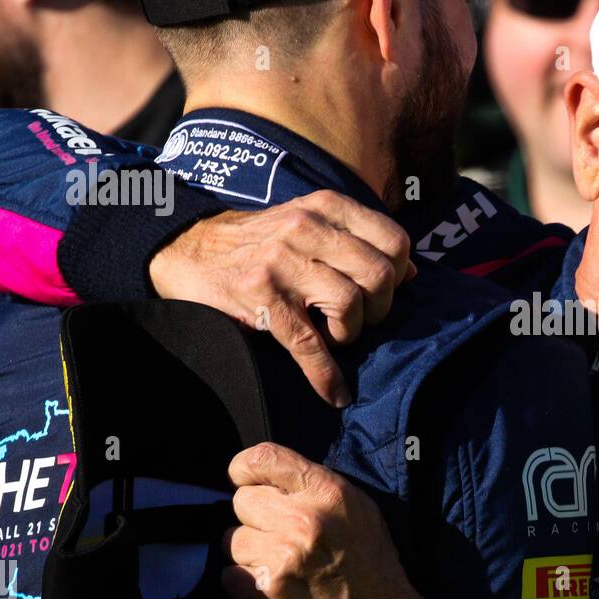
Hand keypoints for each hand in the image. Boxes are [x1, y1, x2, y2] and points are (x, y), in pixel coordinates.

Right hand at [149, 191, 417, 406]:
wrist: (187, 250)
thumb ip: (358, 241)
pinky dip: (326, 376)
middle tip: (360, 319)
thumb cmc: (260, 243)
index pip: (395, 241)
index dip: (398, 274)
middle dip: (379, 308)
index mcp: (326, 207)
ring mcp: (282, 263)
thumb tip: (410, 274)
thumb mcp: (310, 223)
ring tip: (334, 335)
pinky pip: (310, 345)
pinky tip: (333, 392)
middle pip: (379, 275)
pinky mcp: (261, 299)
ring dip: (351, 333)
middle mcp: (307, 229)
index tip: (383, 291)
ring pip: (350, 305)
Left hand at [222, 443, 426, 598]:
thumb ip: (315, 487)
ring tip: (280, 563)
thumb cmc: (372, 564)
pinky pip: (228, 574)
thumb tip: (271, 478)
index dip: (245, 468)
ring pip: (231, 539)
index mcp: (328, 492)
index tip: (246, 479)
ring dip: (249, 552)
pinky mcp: (265, 592)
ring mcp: (281, 557)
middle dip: (255, 517)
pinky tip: (271, 585)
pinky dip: (243, 582)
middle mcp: (302, 519)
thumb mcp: (360, 509)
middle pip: (242, 501)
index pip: (262, 458)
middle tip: (279, 534)